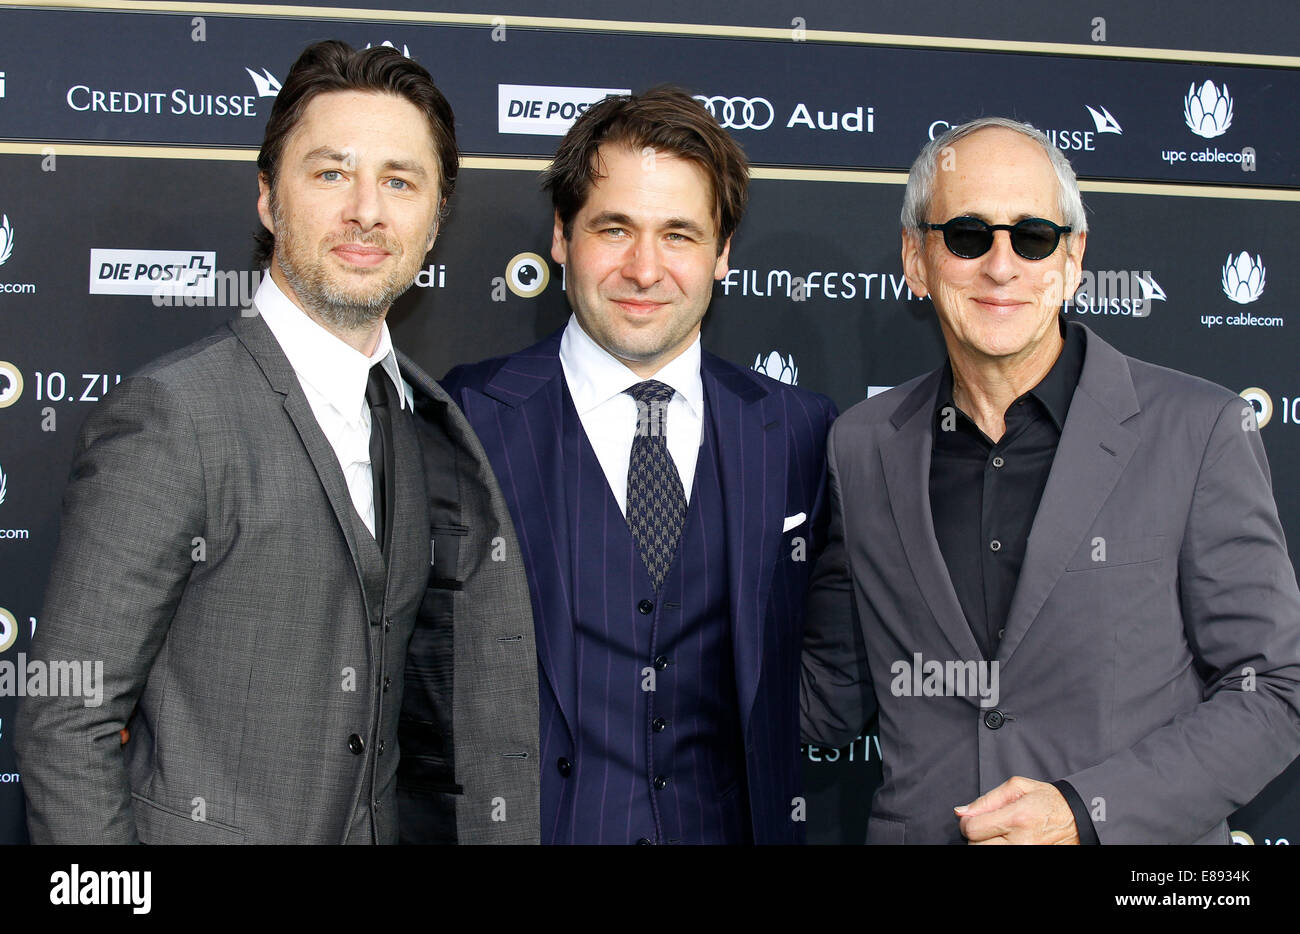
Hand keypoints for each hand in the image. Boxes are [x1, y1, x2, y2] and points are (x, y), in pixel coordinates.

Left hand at [955, 776, 1078, 844]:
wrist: (1077, 818)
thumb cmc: (1047, 800)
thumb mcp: (1017, 787)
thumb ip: (986, 800)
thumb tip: (961, 812)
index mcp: (1016, 818)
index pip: (973, 829)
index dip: (966, 822)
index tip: (971, 817)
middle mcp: (1020, 841)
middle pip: (976, 846)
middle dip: (975, 834)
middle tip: (986, 825)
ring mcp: (1026, 852)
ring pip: (987, 853)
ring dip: (986, 843)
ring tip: (997, 833)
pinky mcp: (1029, 857)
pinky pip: (1001, 856)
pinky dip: (998, 847)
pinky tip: (1004, 840)